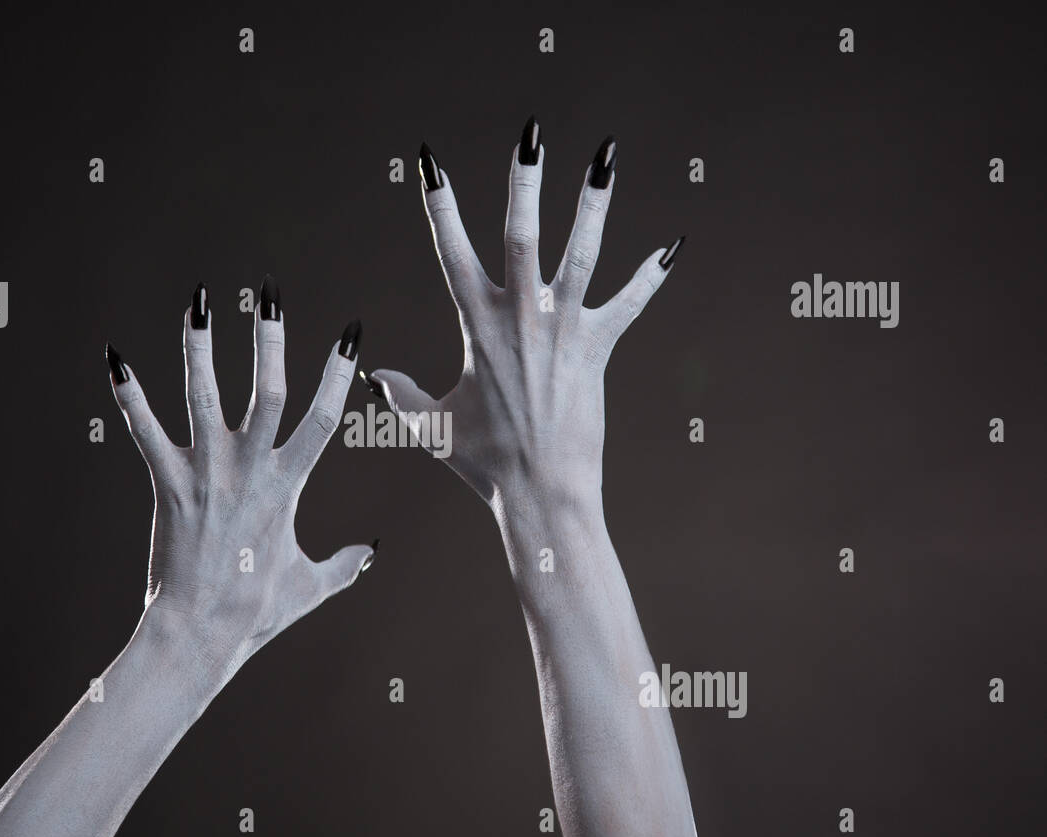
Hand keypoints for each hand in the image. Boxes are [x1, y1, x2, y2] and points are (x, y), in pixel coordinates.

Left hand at [107, 277, 374, 663]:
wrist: (199, 634)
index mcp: (289, 484)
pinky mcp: (168, 483)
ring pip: (203, 394)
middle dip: (270, 336)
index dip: (339, 372)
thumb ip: (344, 564)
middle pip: (267, 389)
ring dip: (200, 345)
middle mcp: (250, 468)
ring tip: (200, 301)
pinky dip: (129, 396)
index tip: (352, 333)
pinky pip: (145, 431)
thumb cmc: (256, 613)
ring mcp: (207, 472)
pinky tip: (115, 359)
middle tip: (269, 291)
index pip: (324, 416)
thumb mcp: (310, 585)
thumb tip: (371, 552)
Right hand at [367, 119, 682, 515]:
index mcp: (477, 325)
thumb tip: (374, 375)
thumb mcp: (432, 426)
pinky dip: (650, 277)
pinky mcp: (598, 348)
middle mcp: (521, 316)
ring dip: (594, 202)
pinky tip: (673, 247)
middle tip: (530, 134)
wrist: (541, 492)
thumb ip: (400, 396)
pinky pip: (629, 304)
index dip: (439, 204)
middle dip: (524, 181)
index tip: (431, 163)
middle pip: (522, 233)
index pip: (451, 251)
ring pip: (580, 251)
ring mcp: (564, 328)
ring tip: (606, 156)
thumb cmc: (484, 462)